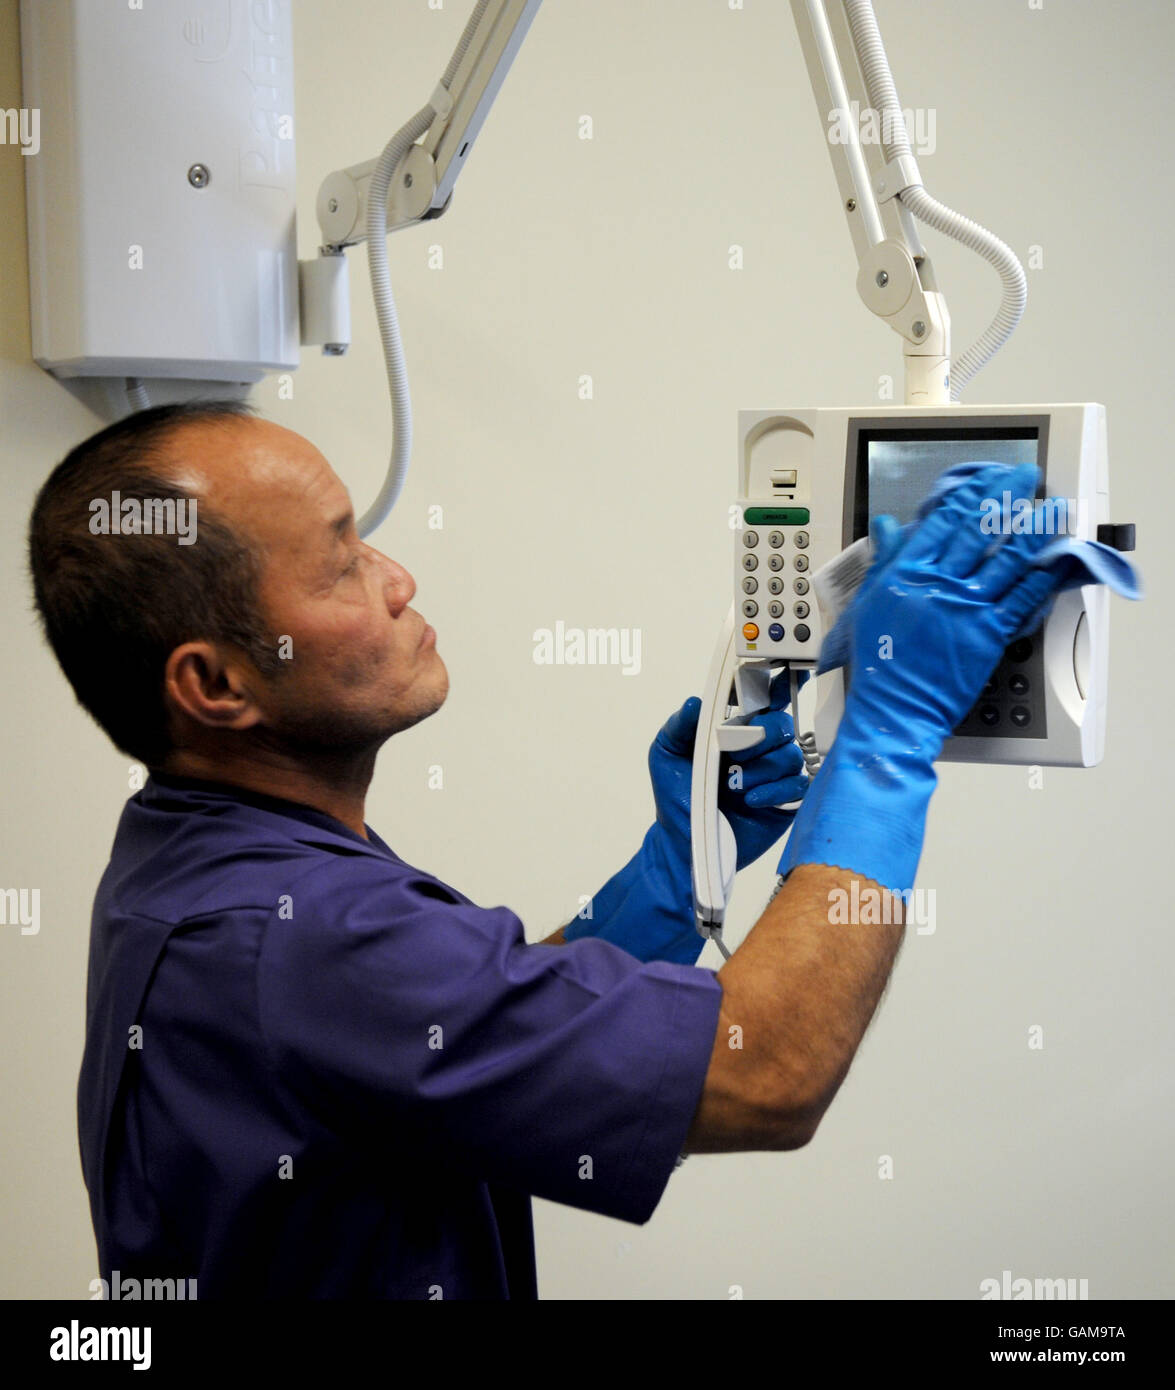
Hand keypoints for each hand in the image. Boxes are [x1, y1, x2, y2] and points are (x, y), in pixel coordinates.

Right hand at [777, 461, 1066, 895]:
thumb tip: (890, 527)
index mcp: (904, 575)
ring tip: (1052, 507)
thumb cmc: (876, 665)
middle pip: (977, 531)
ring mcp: (964, 609)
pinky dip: (1041, 577)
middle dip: (1005, 499)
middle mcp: (936, 585)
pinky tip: (1056, 558)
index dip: (966, 496)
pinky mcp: (986, 634)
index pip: (940, 523)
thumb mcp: (866, 606)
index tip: (983, 478)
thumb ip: (883, 562)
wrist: (892, 710)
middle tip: (1025, 477)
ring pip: (1006, 559)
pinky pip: (1020, 598)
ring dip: (1032, 529)